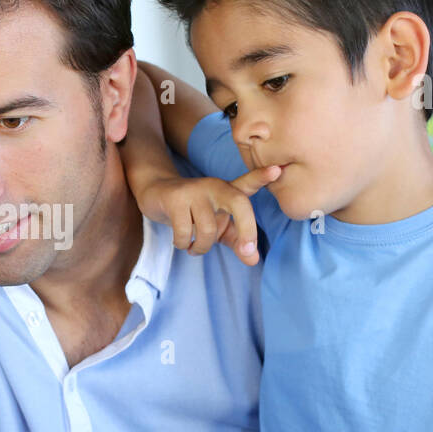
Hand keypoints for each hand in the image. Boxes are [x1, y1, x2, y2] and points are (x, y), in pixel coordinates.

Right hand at [135, 166, 281, 264]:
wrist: (156, 194)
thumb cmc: (193, 212)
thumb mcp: (219, 226)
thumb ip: (238, 241)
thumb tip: (253, 260)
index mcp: (229, 191)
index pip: (248, 183)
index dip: (261, 177)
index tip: (277, 171)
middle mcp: (215, 187)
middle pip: (239, 203)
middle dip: (247, 231)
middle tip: (246, 251)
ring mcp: (195, 190)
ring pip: (208, 228)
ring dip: (201, 247)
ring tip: (194, 247)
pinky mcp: (175, 199)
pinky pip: (185, 232)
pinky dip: (183, 244)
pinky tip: (181, 242)